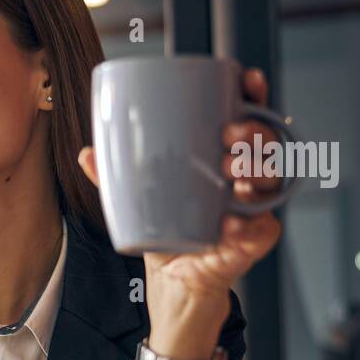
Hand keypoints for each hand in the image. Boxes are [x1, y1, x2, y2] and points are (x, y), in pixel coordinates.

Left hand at [77, 66, 283, 359]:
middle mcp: (243, 179)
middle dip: (255, 131)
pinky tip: (231, 224)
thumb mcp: (137, 200)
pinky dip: (248, 225)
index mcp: (221, 158)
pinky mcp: (255, 240)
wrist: (175, 280)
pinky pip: (263, 228)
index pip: (246, 118)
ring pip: (271, 180)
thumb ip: (114, 178)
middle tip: (231, 134)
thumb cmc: (166, 231)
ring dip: (256, 170)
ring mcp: (252, 208)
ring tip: (233, 172)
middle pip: (266, 143)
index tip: (246, 79)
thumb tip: (88, 154)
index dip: (252, 95)